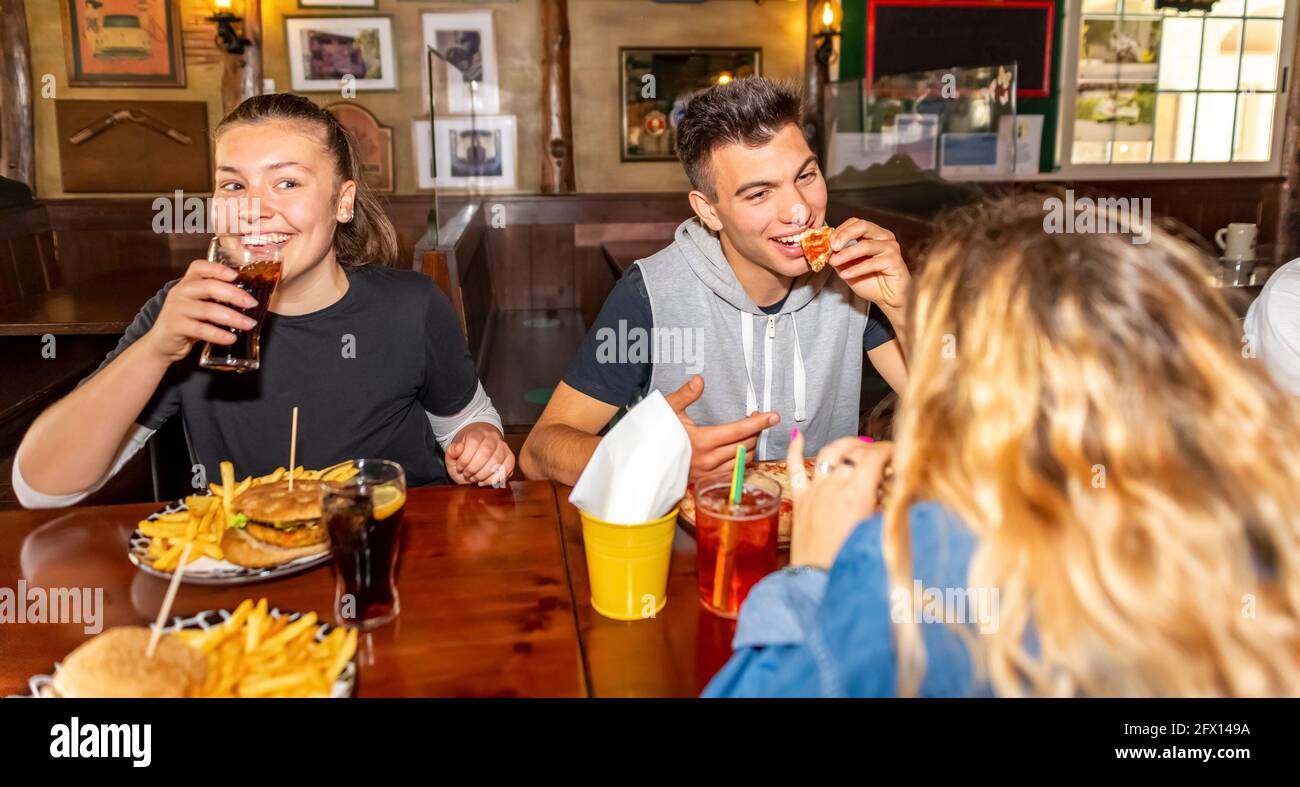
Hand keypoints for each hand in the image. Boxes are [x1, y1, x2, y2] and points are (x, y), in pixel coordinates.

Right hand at [142, 259, 259, 364]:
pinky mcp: (175, 326)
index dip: (218, 269)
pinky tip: (231, 338)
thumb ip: (216, 299)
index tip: (236, 275)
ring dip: (232, 317)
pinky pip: (201, 329)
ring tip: (249, 324)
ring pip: (208, 310)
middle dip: (234, 294)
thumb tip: (248, 300)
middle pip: (209, 287)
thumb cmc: (188, 322)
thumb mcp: (200, 305)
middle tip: (252, 304)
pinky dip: (218, 334)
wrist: (162, 343)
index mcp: (187, 283)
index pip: (199, 267)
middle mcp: (180, 292)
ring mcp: (176, 308)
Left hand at [446, 422, 514, 485]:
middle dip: (473, 468)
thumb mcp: (452, 456)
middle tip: (467, 474)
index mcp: (477, 433)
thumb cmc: (464, 459)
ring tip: (474, 478)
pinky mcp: (510, 459)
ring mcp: (503, 447)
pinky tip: (484, 482)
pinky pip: (507, 468)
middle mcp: (492, 437)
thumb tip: (458, 447)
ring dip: (483, 474)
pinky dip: (494, 479)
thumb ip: (451, 452)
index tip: (459, 468)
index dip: (465, 458)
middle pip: (486, 452)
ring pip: (496, 461)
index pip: (473, 442)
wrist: (475, 460)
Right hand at [664, 375, 777, 481]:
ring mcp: (708, 473)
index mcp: (702, 441)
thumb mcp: (668, 411)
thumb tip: (699, 381)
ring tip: (746, 433)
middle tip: (754, 418)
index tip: (773, 416)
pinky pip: (734, 472)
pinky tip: (738, 450)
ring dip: (750, 446)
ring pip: (743, 460)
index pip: (739, 430)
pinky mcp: (707, 482)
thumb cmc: (654, 435)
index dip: (759, 422)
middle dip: (755, 430)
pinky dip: (741, 461)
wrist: (642, 463)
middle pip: (746, 445)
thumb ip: (685, 395)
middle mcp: (708, 460)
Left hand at [787, 432, 893, 569]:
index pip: (876, 456)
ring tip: (857, 445)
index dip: (890, 449)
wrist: (818, 583)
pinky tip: (798, 437)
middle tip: (884, 457)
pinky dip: (795, 450)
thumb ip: (893, 507)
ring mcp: (814, 492)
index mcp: (857, 495)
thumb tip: (902, 490)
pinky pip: (795, 468)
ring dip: (846, 445)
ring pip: (828, 453)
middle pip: (855, 452)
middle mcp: (834, 488)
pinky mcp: (800, 501)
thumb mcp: (882, 533)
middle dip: (873, 449)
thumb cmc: (851, 564)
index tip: (899, 453)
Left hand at [828, 218, 910, 315]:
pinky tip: (846, 274)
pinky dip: (856, 269)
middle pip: (863, 226)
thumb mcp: (849, 268)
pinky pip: (872, 263)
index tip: (828, 241)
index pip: (856, 223)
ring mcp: (890, 248)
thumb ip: (839, 257)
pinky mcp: (895, 261)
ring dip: (846, 254)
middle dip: (844, 235)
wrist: (889, 299)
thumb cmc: (872, 282)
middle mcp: (884, 237)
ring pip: (866, 245)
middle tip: (832, 246)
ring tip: (834, 262)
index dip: (840, 230)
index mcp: (873, 234)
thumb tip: (826, 250)